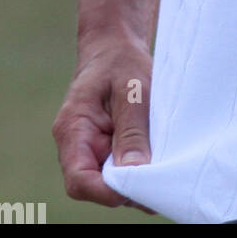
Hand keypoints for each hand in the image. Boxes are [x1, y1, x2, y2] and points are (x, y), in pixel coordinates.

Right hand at [52, 36, 156, 211]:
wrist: (116, 45)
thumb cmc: (121, 61)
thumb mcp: (132, 90)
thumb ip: (131, 131)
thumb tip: (134, 173)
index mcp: (72, 130)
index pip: (79, 180)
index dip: (107, 192)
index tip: (140, 187)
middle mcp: (77, 146)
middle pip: (96, 187)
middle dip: (127, 189)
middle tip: (162, 179)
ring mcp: (91, 149)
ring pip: (111, 182)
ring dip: (136, 178)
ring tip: (164, 162)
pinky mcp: (107, 148)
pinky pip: (121, 169)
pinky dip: (139, 168)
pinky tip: (158, 155)